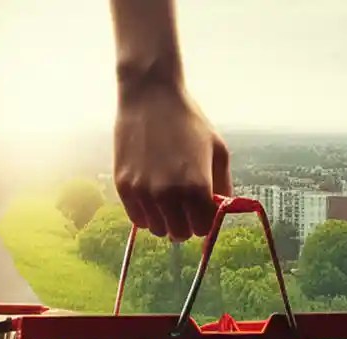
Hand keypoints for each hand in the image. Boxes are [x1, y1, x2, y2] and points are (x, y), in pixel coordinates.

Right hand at [113, 84, 231, 240]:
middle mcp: (169, 195)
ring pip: (156, 229)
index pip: (202, 228)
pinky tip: (151, 195)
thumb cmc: (188, 120)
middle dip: (185, 224)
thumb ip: (223, 186)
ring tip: (166, 199)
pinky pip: (136, 218)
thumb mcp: (218, 150)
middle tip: (184, 207)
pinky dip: (146, 213)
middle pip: (179, 234)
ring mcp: (143, 192)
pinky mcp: (124, 187)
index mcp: (196, 187)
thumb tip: (220, 212)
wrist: (150, 96)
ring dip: (164, 220)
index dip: (204, 221)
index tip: (201, 209)